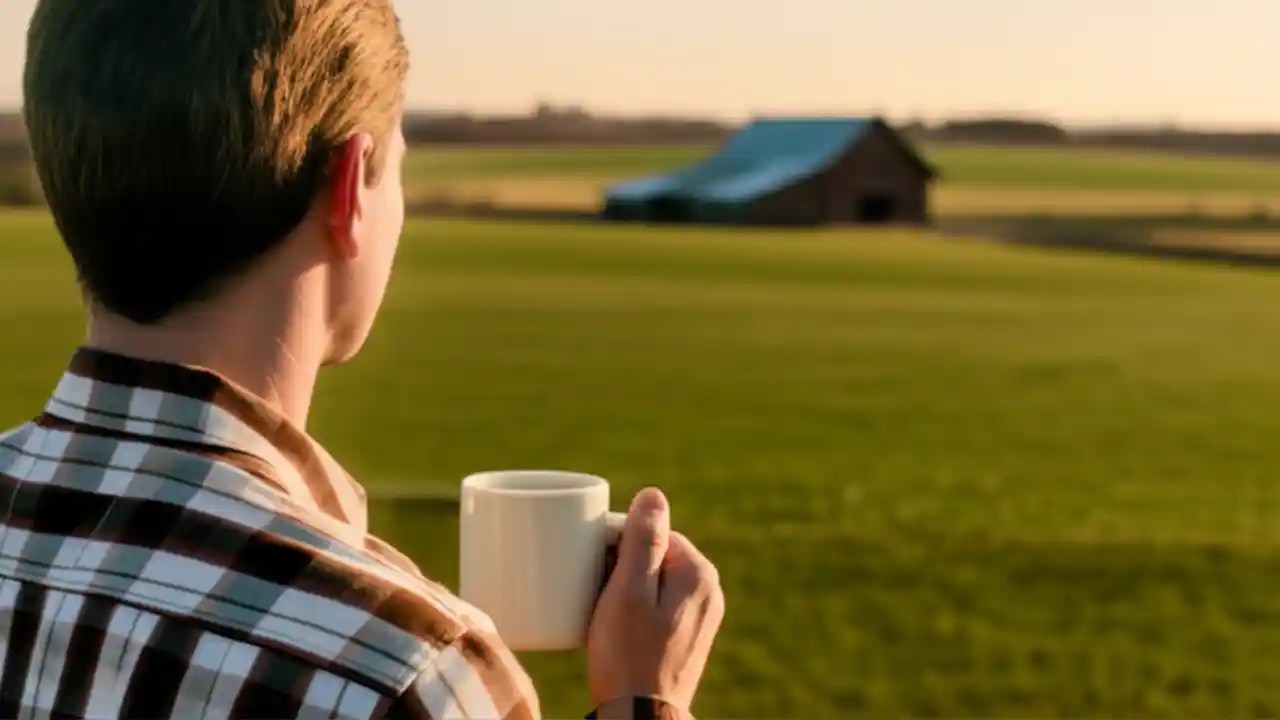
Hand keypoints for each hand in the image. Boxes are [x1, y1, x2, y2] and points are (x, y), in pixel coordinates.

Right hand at [587, 488, 724, 714]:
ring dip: (625, 587)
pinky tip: (615, 626)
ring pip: (654, 582)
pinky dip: (635, 608)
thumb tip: (654, 494)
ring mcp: (701, 617)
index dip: (615, 544)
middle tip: (590, 589)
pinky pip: (658, 607)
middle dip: (619, 565)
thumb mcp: (628, 591)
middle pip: (654, 556)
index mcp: (698, 572)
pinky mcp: (688, 638)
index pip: (651, 533)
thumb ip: (644, 541)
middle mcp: (708, 592)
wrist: (642, 717)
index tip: (591, 566)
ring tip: (598, 608)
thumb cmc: (629, 654)